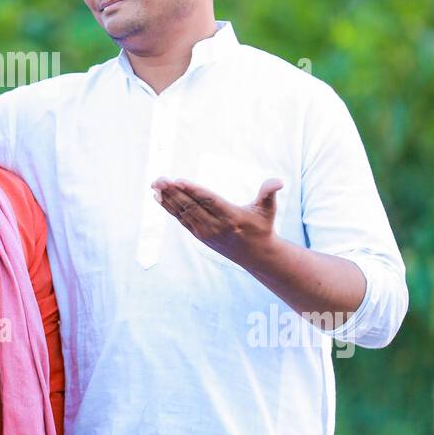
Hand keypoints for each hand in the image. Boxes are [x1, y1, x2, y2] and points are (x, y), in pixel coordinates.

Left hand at [151, 176, 282, 265]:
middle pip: (192, 206)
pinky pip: (181, 219)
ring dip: (168, 198)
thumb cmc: (262, 227)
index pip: (208, 201)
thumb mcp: (268, 210)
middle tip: (160, 178)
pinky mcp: (199, 235)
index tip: (178, 180)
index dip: (192, 190)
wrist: (256, 256)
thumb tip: (279, 181)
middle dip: (174, 192)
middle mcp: (216, 226)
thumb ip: (269, 193)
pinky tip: (158, 197)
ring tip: (155, 184)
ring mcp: (205, 232)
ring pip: (183, 213)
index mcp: (231, 217)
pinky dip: (169, 208)